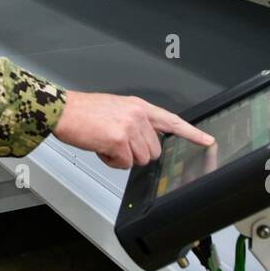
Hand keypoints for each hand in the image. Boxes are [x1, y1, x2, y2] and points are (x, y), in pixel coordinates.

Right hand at [51, 91, 213, 168]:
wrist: (63, 111)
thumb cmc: (84, 113)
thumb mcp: (116, 110)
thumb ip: (135, 123)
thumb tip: (144, 142)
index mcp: (139, 106)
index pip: (172, 120)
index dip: (191, 133)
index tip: (207, 140)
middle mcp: (138, 114)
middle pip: (154, 150)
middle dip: (136, 153)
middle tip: (115, 143)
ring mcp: (130, 126)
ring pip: (141, 159)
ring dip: (123, 158)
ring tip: (106, 143)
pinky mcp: (120, 139)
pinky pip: (125, 164)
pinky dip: (112, 161)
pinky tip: (101, 147)